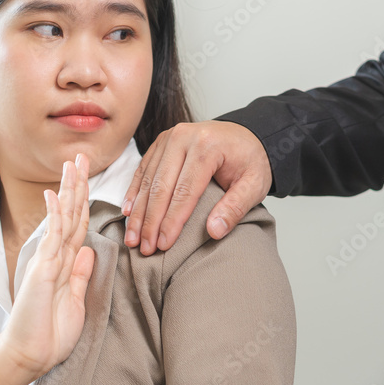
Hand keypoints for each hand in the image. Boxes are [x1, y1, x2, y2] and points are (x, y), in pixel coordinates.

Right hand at [0, 154, 95, 379]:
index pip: (77, 224)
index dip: (83, 200)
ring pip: (62, 218)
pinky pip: (52, 238)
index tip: (87, 177)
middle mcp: (54, 256)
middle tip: (80, 156)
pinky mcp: (41, 270)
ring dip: (68, 190)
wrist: (28, 355)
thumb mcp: (74, 300)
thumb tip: (89, 252)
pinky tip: (56, 195)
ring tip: (72, 164)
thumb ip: (79, 275)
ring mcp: (46, 261)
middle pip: (69, 213)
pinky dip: (55, 215)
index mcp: (64, 263)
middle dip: (76, 184)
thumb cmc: (49, 334)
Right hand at [121, 121, 271, 254]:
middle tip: (144, 249)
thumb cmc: (251, 161)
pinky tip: (128, 213)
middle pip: (161, 186)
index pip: (184, 191)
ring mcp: (169, 138)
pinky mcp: (161, 142)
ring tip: (133, 239)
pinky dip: (134, 193)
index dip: (172, 221)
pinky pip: (143, 169)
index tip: (163, 245)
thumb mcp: (255, 185)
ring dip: (138, 212)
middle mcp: (184, 137)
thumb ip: (235, 208)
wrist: (248, 136)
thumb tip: (214, 232)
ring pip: (148, 180)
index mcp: (207, 146)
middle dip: (150, 222)